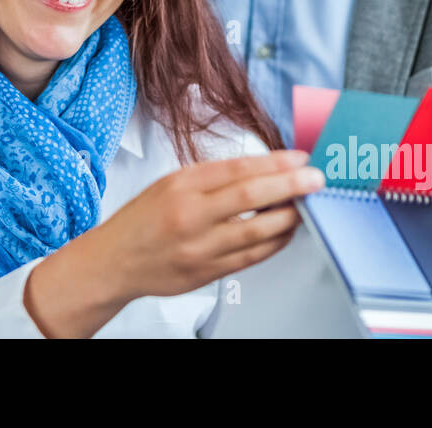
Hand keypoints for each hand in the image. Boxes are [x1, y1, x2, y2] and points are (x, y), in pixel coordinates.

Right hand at [23, 150, 323, 335]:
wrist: (116, 261)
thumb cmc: (143, 219)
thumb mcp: (170, 183)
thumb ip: (212, 177)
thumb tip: (261, 169)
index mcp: (181, 185)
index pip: (237, 169)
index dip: (275, 163)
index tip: (300, 159)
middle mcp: (191, 214)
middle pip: (252, 196)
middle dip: (291, 185)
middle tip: (316, 180)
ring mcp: (200, 247)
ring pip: (258, 231)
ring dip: (288, 217)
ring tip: (303, 206)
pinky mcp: (208, 273)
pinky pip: (252, 257)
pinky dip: (274, 242)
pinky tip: (285, 231)